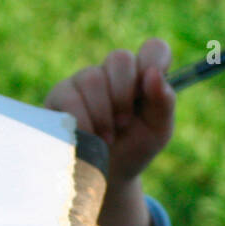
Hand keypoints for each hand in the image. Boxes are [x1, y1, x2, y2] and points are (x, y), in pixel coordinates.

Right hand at [44, 38, 175, 184]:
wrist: (105, 176)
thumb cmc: (135, 149)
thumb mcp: (158, 131)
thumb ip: (163, 103)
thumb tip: (154, 74)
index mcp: (144, 77)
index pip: (154, 49)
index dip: (154, 59)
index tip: (150, 83)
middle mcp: (114, 73)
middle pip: (120, 58)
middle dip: (124, 94)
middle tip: (125, 123)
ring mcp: (86, 80)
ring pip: (93, 78)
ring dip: (103, 114)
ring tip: (107, 138)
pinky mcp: (61, 94)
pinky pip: (71, 97)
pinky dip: (83, 121)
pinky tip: (89, 137)